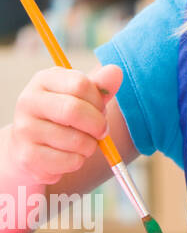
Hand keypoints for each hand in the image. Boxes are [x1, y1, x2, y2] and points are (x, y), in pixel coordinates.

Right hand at [8, 65, 122, 185]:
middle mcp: (28, 101)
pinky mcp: (27, 157)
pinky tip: (68, 156)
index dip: (98, 101)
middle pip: (74, 111)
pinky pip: (70, 161)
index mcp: (43, 80)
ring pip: (76, 140)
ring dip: (90, 146)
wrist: (31, 147)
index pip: (80, 84)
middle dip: (98, 124)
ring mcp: (24, 129)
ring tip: (83, 143)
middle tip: (101, 131)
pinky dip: (79, 161)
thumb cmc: (64, 117)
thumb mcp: (83, 97)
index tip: (100, 109)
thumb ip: (101, 85)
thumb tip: (116, 71)